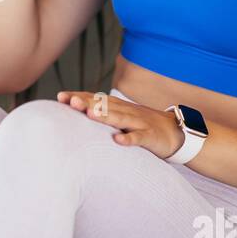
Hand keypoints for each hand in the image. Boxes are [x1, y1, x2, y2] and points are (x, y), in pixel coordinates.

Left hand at [56, 90, 184, 159]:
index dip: (79, 97)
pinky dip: (129, 139)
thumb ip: (102, 114)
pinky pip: (139, 138)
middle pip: (105, 106)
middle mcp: (127, 111)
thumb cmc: (142, 126)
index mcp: (118, 107)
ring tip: (90, 114)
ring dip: (105, 116)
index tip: (60, 97)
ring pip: (120, 118)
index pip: (95, 99)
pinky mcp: (150, 136)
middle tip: (70, 102)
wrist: (175, 133)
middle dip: (87, 103)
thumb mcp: (121, 118)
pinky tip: (118, 141)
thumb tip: (76, 113)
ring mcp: (139, 123)